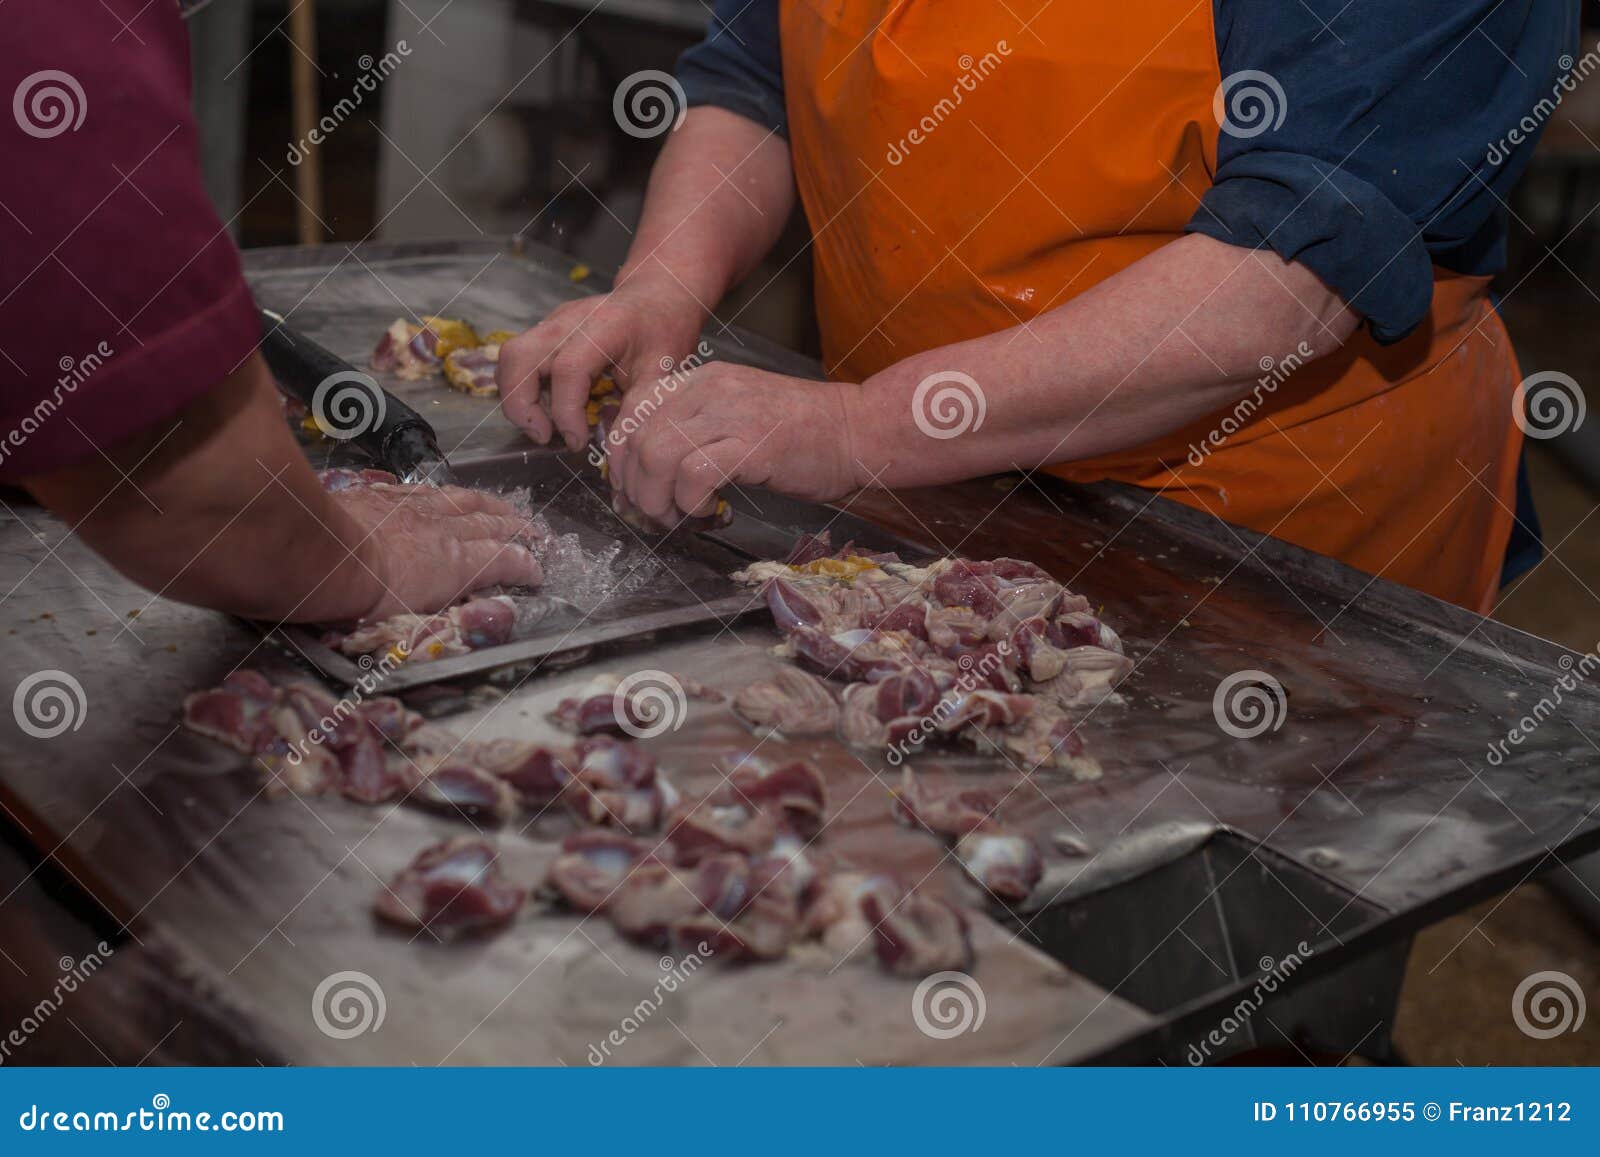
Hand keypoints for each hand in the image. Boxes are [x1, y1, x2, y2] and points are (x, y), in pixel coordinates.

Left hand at [330, 484, 542, 619]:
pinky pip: (427, 489)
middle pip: (492, 524)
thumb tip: (467, 608)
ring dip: (492, 505)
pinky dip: (447, 493)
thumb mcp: (412, 619)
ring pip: (466, 500)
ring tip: (505, 509)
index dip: (525, 565)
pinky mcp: (387, 495)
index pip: (503, 560)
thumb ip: (444, 608)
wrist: (319, 553)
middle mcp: (446, 530)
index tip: (537, 571)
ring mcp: (416, 507)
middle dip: (518, 529)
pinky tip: (449, 494)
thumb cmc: (361, 598)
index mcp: (457, 563)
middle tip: (534, 533)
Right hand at [496, 275, 707, 449]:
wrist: (659, 295)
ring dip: (518, 398)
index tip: (578, 441)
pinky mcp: (546, 330)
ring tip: (546, 426)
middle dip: (521, 406)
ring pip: (510, 358)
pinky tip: (550, 408)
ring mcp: (552, 322)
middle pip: (519, 357)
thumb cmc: (663, 331)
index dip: (566, 413)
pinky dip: (525, 389)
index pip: (567, 370)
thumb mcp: (661, 374)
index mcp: (603, 327)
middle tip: (544, 435)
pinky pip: (520, 360)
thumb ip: (636, 411)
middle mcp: (569, 320)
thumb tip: (615, 453)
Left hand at [607, 362, 867, 522]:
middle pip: (635, 438)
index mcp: (700, 380)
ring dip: (657, 499)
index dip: (619, 458)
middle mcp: (708, 389)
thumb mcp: (739, 417)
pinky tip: (709, 512)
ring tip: (680, 517)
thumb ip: (696, 432)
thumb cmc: (804, 436)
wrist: (859, 431)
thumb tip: (652, 474)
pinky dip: (689, 502)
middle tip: (654, 515)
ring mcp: (729, 413)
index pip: (631, 412)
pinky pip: (692, 474)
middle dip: (634, 488)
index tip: (632, 490)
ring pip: (655, 456)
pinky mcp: (751, 444)